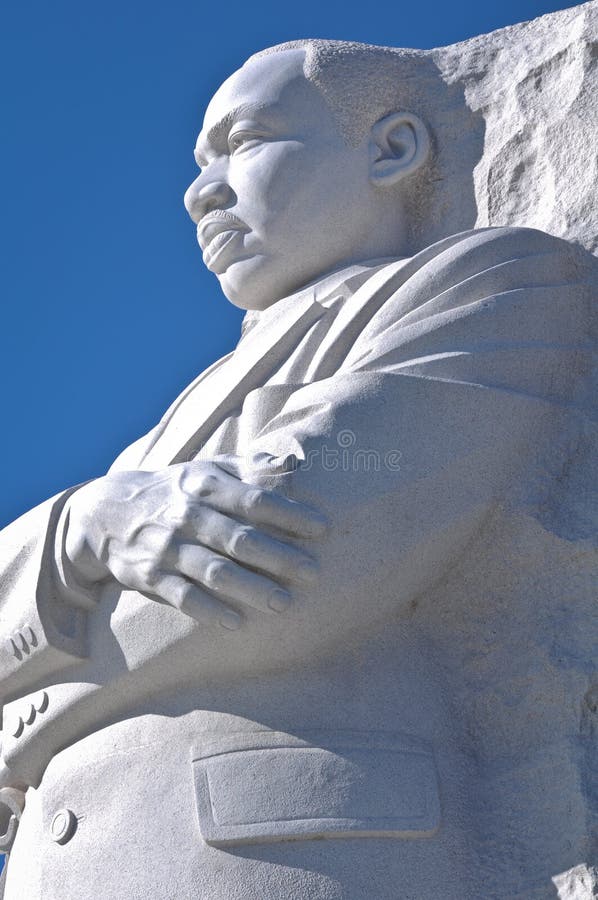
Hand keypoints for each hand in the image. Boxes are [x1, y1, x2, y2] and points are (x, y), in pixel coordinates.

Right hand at [63, 461, 325, 629]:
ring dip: (250, 588)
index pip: (254, 499)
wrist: (107, 513)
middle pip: (239, 537)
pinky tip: (237, 623)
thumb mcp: (206, 469)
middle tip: (313, 573)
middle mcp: (187, 514)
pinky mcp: (150, 576)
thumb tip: (291, 464)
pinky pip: (182, 596)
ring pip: (213, 570)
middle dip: (278, 556)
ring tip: (283, 603)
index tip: (322, 529)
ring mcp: (167, 547)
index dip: (289, 513)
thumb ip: (248, 467)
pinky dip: (208, 611)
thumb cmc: (175, 491)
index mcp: (205, 484)